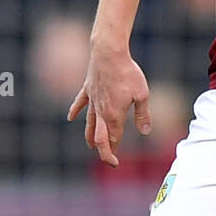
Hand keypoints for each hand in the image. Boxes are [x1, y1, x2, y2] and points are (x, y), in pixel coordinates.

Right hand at [68, 47, 151, 166]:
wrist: (109, 53)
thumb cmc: (128, 73)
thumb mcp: (142, 94)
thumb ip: (143, 115)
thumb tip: (145, 132)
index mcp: (114, 115)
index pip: (112, 140)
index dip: (112, 153)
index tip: (115, 163)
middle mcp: (100, 111)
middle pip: (99, 137)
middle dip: (102, 150)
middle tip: (107, 160)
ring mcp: (92, 100)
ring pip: (89, 123)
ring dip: (90, 136)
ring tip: (91, 145)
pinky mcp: (87, 89)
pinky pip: (79, 103)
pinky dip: (75, 111)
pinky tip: (70, 118)